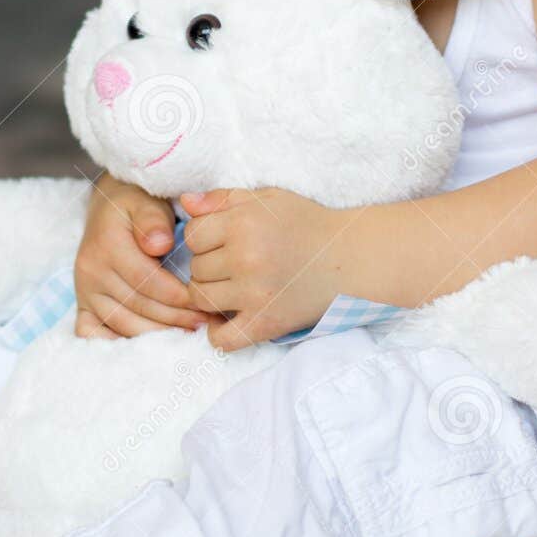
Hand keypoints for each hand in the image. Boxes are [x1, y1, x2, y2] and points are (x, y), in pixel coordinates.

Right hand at [74, 172, 214, 339]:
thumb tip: (160, 245)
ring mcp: (84, 290)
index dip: (178, 296)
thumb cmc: (135, 205)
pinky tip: (148, 345)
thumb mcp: (146, 201)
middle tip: (206, 323)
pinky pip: (94, 333)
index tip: (205, 302)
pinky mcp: (83, 303)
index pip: (147, 281)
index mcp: (107, 245)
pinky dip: (119, 343)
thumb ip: (153, 219)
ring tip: (188, 332)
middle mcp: (90, 271)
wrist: (108, 207)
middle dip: (175, 318)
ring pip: (122, 324)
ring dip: (157, 333)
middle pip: (137, 307)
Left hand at [178, 186, 337, 351]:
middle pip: (195, 268)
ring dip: (210, 295)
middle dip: (209, 265)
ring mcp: (254, 294)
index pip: (192, 235)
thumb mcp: (269, 199)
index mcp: (244, 223)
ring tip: (230, 288)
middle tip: (233, 264)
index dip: (203, 238)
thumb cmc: (308, 224)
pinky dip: (218, 333)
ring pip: (200, 299)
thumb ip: (224, 198)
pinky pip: (222, 339)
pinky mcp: (266, 323)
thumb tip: (185, 203)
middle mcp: (245, 258)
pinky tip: (229, 319)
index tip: (222, 241)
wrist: (351, 259)